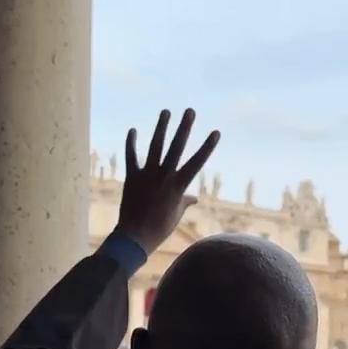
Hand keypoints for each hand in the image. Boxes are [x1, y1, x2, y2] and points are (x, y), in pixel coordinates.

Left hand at [118, 108, 219, 253]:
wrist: (135, 237)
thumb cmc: (159, 229)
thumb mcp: (176, 215)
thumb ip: (185, 201)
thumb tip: (194, 198)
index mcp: (178, 186)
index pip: (197, 162)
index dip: (207, 146)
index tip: (216, 132)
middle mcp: (164, 177)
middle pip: (176, 147)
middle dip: (184, 128)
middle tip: (190, 111)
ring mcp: (147, 175)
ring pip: (155, 146)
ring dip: (161, 128)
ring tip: (165, 112)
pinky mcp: (132, 177)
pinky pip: (131, 156)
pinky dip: (131, 143)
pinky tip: (133, 130)